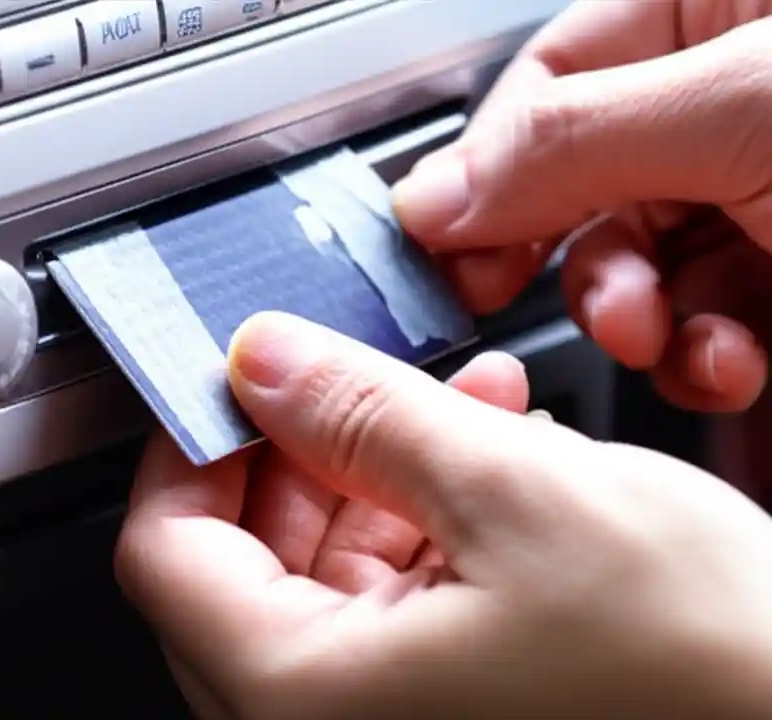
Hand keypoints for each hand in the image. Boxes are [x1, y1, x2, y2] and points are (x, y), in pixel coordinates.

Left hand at [115, 312, 771, 718]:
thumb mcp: (521, 497)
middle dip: (299, 448)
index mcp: (305, 699)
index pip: (162, 552)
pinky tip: (488, 462)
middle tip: (349, 372)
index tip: (232, 375)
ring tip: (455, 401)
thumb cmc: (712, 674)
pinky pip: (389, 615)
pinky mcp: (443, 719)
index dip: (190, 443)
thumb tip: (260, 361)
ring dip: (374, 474)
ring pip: (318, 582)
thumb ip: (365, 415)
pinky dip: (424, 529)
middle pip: (236, 565)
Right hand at [391, 2, 771, 411]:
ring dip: (632, 323)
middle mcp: (727, 99)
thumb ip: (571, 144)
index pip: (551, 80)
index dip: (493, 168)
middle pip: (582, 189)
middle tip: (507, 298)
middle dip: (568, 261)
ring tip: (652, 335)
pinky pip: (709, 324)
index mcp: (711, 7)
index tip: (447, 245)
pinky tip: (723, 363)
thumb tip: (431, 195)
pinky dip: (702, 360)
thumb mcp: (740, 108)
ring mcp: (768, 191)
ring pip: (640, 269)